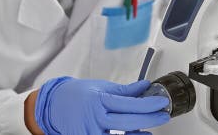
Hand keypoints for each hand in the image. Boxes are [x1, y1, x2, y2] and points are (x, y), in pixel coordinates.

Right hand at [35, 77, 169, 134]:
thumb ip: (124, 90)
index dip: (149, 104)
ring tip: (149, 130)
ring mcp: (92, 132)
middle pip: (129, 122)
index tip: (162, 102)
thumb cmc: (77, 94)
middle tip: (163, 115)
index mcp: (99, 100)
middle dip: (150, 119)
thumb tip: (144, 86)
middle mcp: (95, 118)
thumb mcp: (101, 87)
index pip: (130, 104)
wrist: (54, 106)